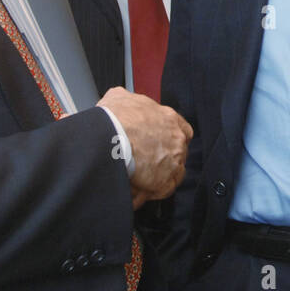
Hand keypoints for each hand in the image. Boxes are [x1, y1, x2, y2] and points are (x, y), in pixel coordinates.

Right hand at [98, 87, 192, 208]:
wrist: (109, 138)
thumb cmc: (113, 118)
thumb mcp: (118, 97)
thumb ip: (125, 99)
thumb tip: (118, 99)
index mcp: (168, 118)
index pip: (179, 129)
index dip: (168, 138)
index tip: (158, 143)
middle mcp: (176, 139)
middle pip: (177, 152)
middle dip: (163, 158)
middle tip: (145, 163)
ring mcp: (173, 161)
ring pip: (172, 171)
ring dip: (158, 176)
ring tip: (139, 181)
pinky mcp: (164, 181)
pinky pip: (164, 190)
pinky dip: (152, 192)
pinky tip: (138, 192)